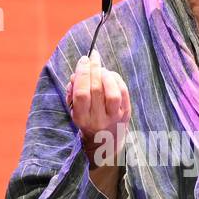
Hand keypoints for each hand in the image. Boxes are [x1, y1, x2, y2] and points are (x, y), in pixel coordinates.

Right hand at [67, 49, 131, 166]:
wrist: (104, 142)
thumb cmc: (87, 119)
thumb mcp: (74, 108)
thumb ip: (72, 91)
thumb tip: (77, 74)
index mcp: (81, 118)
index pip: (81, 93)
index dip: (83, 74)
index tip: (83, 60)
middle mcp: (98, 119)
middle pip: (96, 89)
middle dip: (94, 68)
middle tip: (93, 57)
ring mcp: (114, 117)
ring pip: (112, 92)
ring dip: (106, 75)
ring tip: (102, 69)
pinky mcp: (126, 113)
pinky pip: (123, 92)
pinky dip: (116, 79)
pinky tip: (110, 75)